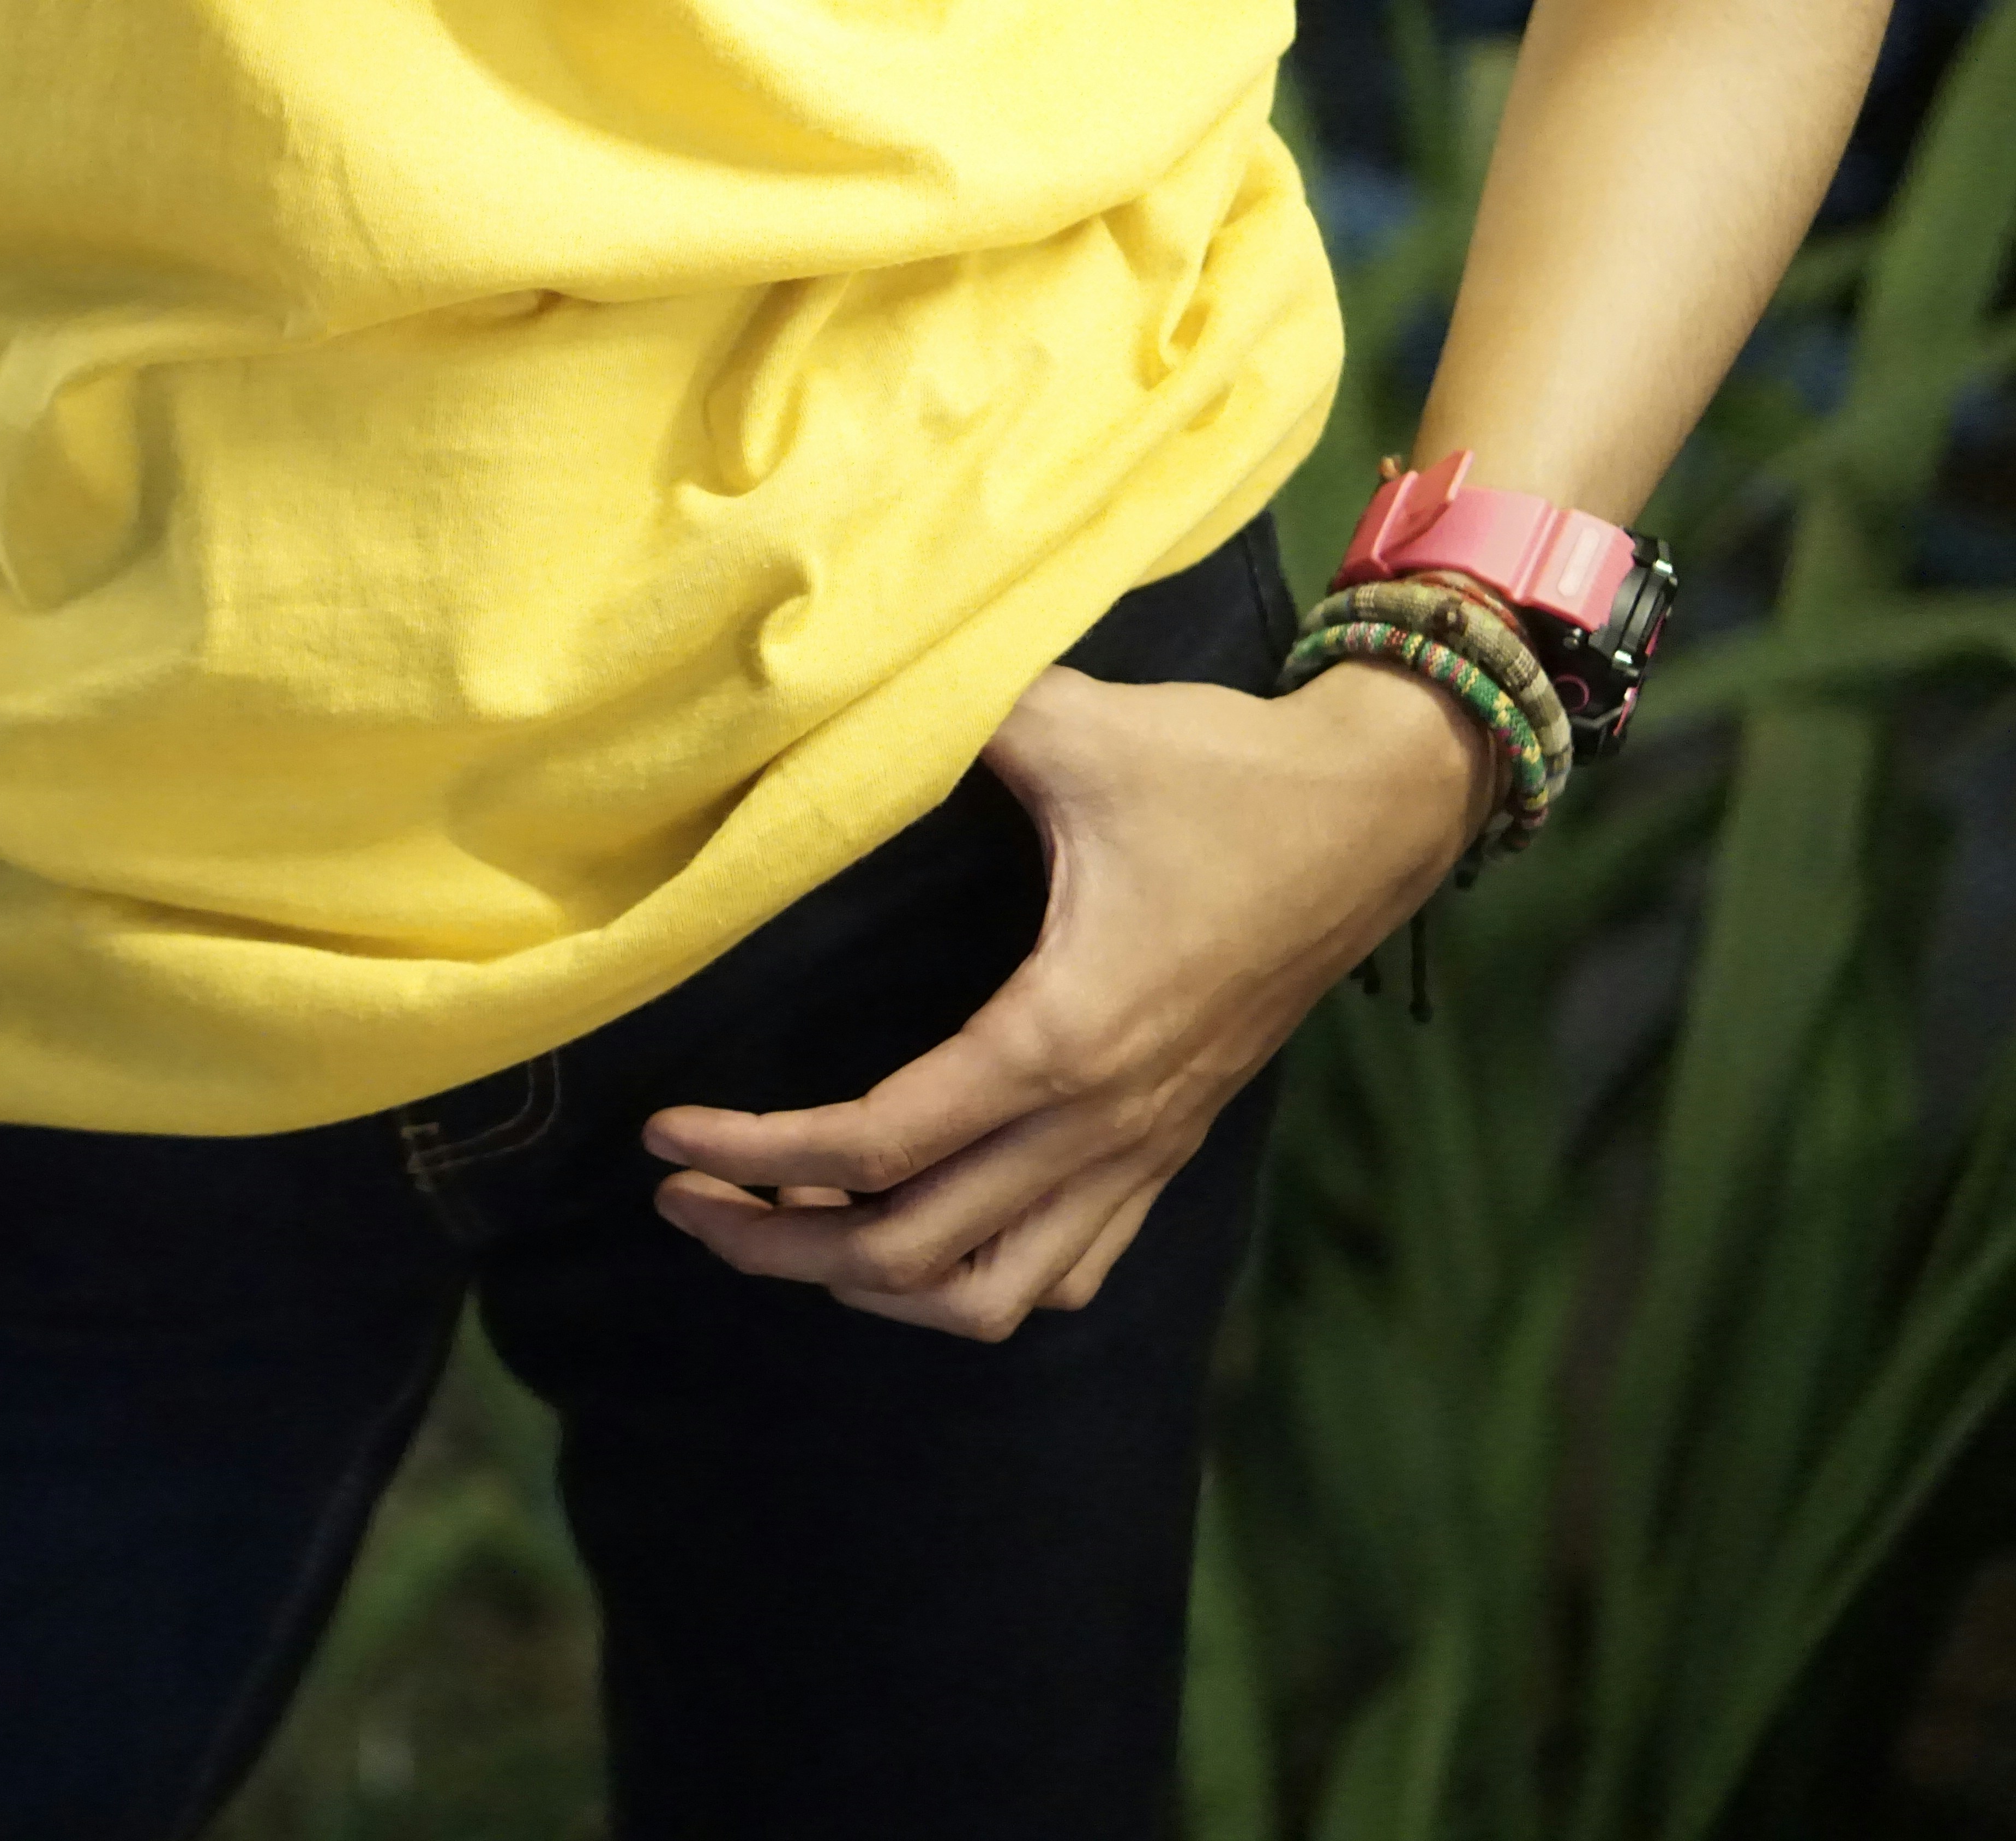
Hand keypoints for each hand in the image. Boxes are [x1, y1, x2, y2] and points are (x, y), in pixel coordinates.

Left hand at [639, 658, 1495, 1340]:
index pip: (873, 1145)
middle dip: (775, 1243)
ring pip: (986, 1295)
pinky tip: (909, 1240)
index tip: (663, 1139)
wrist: (1382, 809)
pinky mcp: (1170, 1152)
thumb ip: (955, 720)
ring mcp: (1142, 1150)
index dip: (752, 1153)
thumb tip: (852, 689)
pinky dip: (973, 1284)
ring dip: (871, 1286)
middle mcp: (1101, 1122)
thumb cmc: (1226, 771)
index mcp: (1060, 1036)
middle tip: (684, 1204)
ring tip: (784, 1233)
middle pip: (906, 1251)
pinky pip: (1064, 1274)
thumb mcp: (1077, 730)